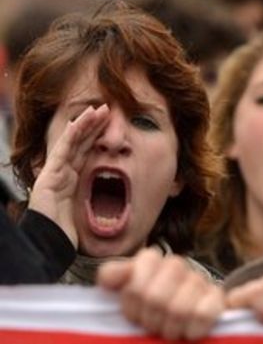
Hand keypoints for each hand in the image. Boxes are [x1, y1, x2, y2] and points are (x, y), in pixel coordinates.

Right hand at [28, 104, 109, 246]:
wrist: (50, 246)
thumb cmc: (68, 233)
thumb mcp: (90, 210)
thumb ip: (100, 199)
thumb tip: (121, 197)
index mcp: (72, 179)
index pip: (86, 151)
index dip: (97, 135)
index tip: (110, 121)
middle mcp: (62, 173)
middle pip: (79, 143)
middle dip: (93, 125)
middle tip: (107, 108)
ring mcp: (54, 173)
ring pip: (71, 142)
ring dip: (85, 124)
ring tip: (98, 109)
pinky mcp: (48, 176)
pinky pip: (62, 151)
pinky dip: (71, 135)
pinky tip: (80, 122)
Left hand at [97, 248, 222, 340]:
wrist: (184, 311)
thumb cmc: (147, 306)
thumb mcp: (125, 290)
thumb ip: (113, 276)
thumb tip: (111, 277)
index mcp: (150, 261)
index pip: (134, 283)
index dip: (131, 307)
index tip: (133, 315)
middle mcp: (175, 265)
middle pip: (154, 297)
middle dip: (150, 320)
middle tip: (152, 325)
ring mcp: (198, 280)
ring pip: (178, 309)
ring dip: (170, 329)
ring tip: (168, 331)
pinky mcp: (217, 297)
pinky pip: (202, 314)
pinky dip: (193, 330)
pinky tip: (188, 331)